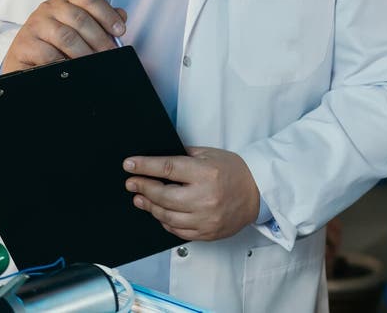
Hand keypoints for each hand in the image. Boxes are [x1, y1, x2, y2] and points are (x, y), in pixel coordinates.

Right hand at [3, 0, 126, 72]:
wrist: (25, 56)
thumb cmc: (55, 40)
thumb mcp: (79, 26)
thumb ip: (101, 20)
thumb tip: (121, 16)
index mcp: (66, 0)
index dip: (107, 14)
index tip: (120, 30)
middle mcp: (50, 8)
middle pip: (79, 18)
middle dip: (99, 38)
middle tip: (109, 52)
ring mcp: (36, 24)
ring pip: (66, 36)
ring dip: (84, 52)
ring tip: (93, 62)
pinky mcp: (25, 43)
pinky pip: (49, 54)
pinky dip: (64, 62)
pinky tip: (72, 67)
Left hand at [123, 146, 259, 241]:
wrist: (257, 192)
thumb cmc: (235, 170)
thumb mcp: (210, 154)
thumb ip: (184, 156)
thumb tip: (158, 159)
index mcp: (205, 173)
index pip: (167, 168)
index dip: (145, 167)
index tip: (129, 165)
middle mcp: (204, 197)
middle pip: (163, 195)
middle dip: (143, 188)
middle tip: (131, 183)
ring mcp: (205, 218)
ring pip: (167, 216)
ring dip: (150, 207)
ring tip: (140, 198)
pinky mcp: (206, 233)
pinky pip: (177, 231)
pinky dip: (165, 222)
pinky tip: (159, 213)